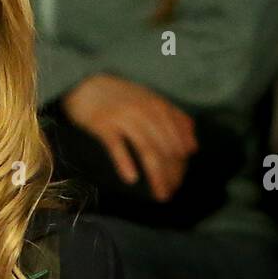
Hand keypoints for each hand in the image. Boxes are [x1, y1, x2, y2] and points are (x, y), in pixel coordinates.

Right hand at [59, 74, 197, 200]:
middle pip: (165, 147)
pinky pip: (117, 146)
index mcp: (158, 106)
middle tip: (170, 194)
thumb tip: (193, 147)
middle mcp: (145, 110)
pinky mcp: (103, 124)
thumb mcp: (150, 102)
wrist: (85, 84)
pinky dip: (125, 162)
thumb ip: (173, 120)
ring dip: (156, 174)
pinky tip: (131, 179)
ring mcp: (124, 117)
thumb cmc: (119, 97)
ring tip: (160, 194)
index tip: (179, 183)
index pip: (177, 139)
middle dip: (171, 173)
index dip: (181, 163)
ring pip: (146, 148)